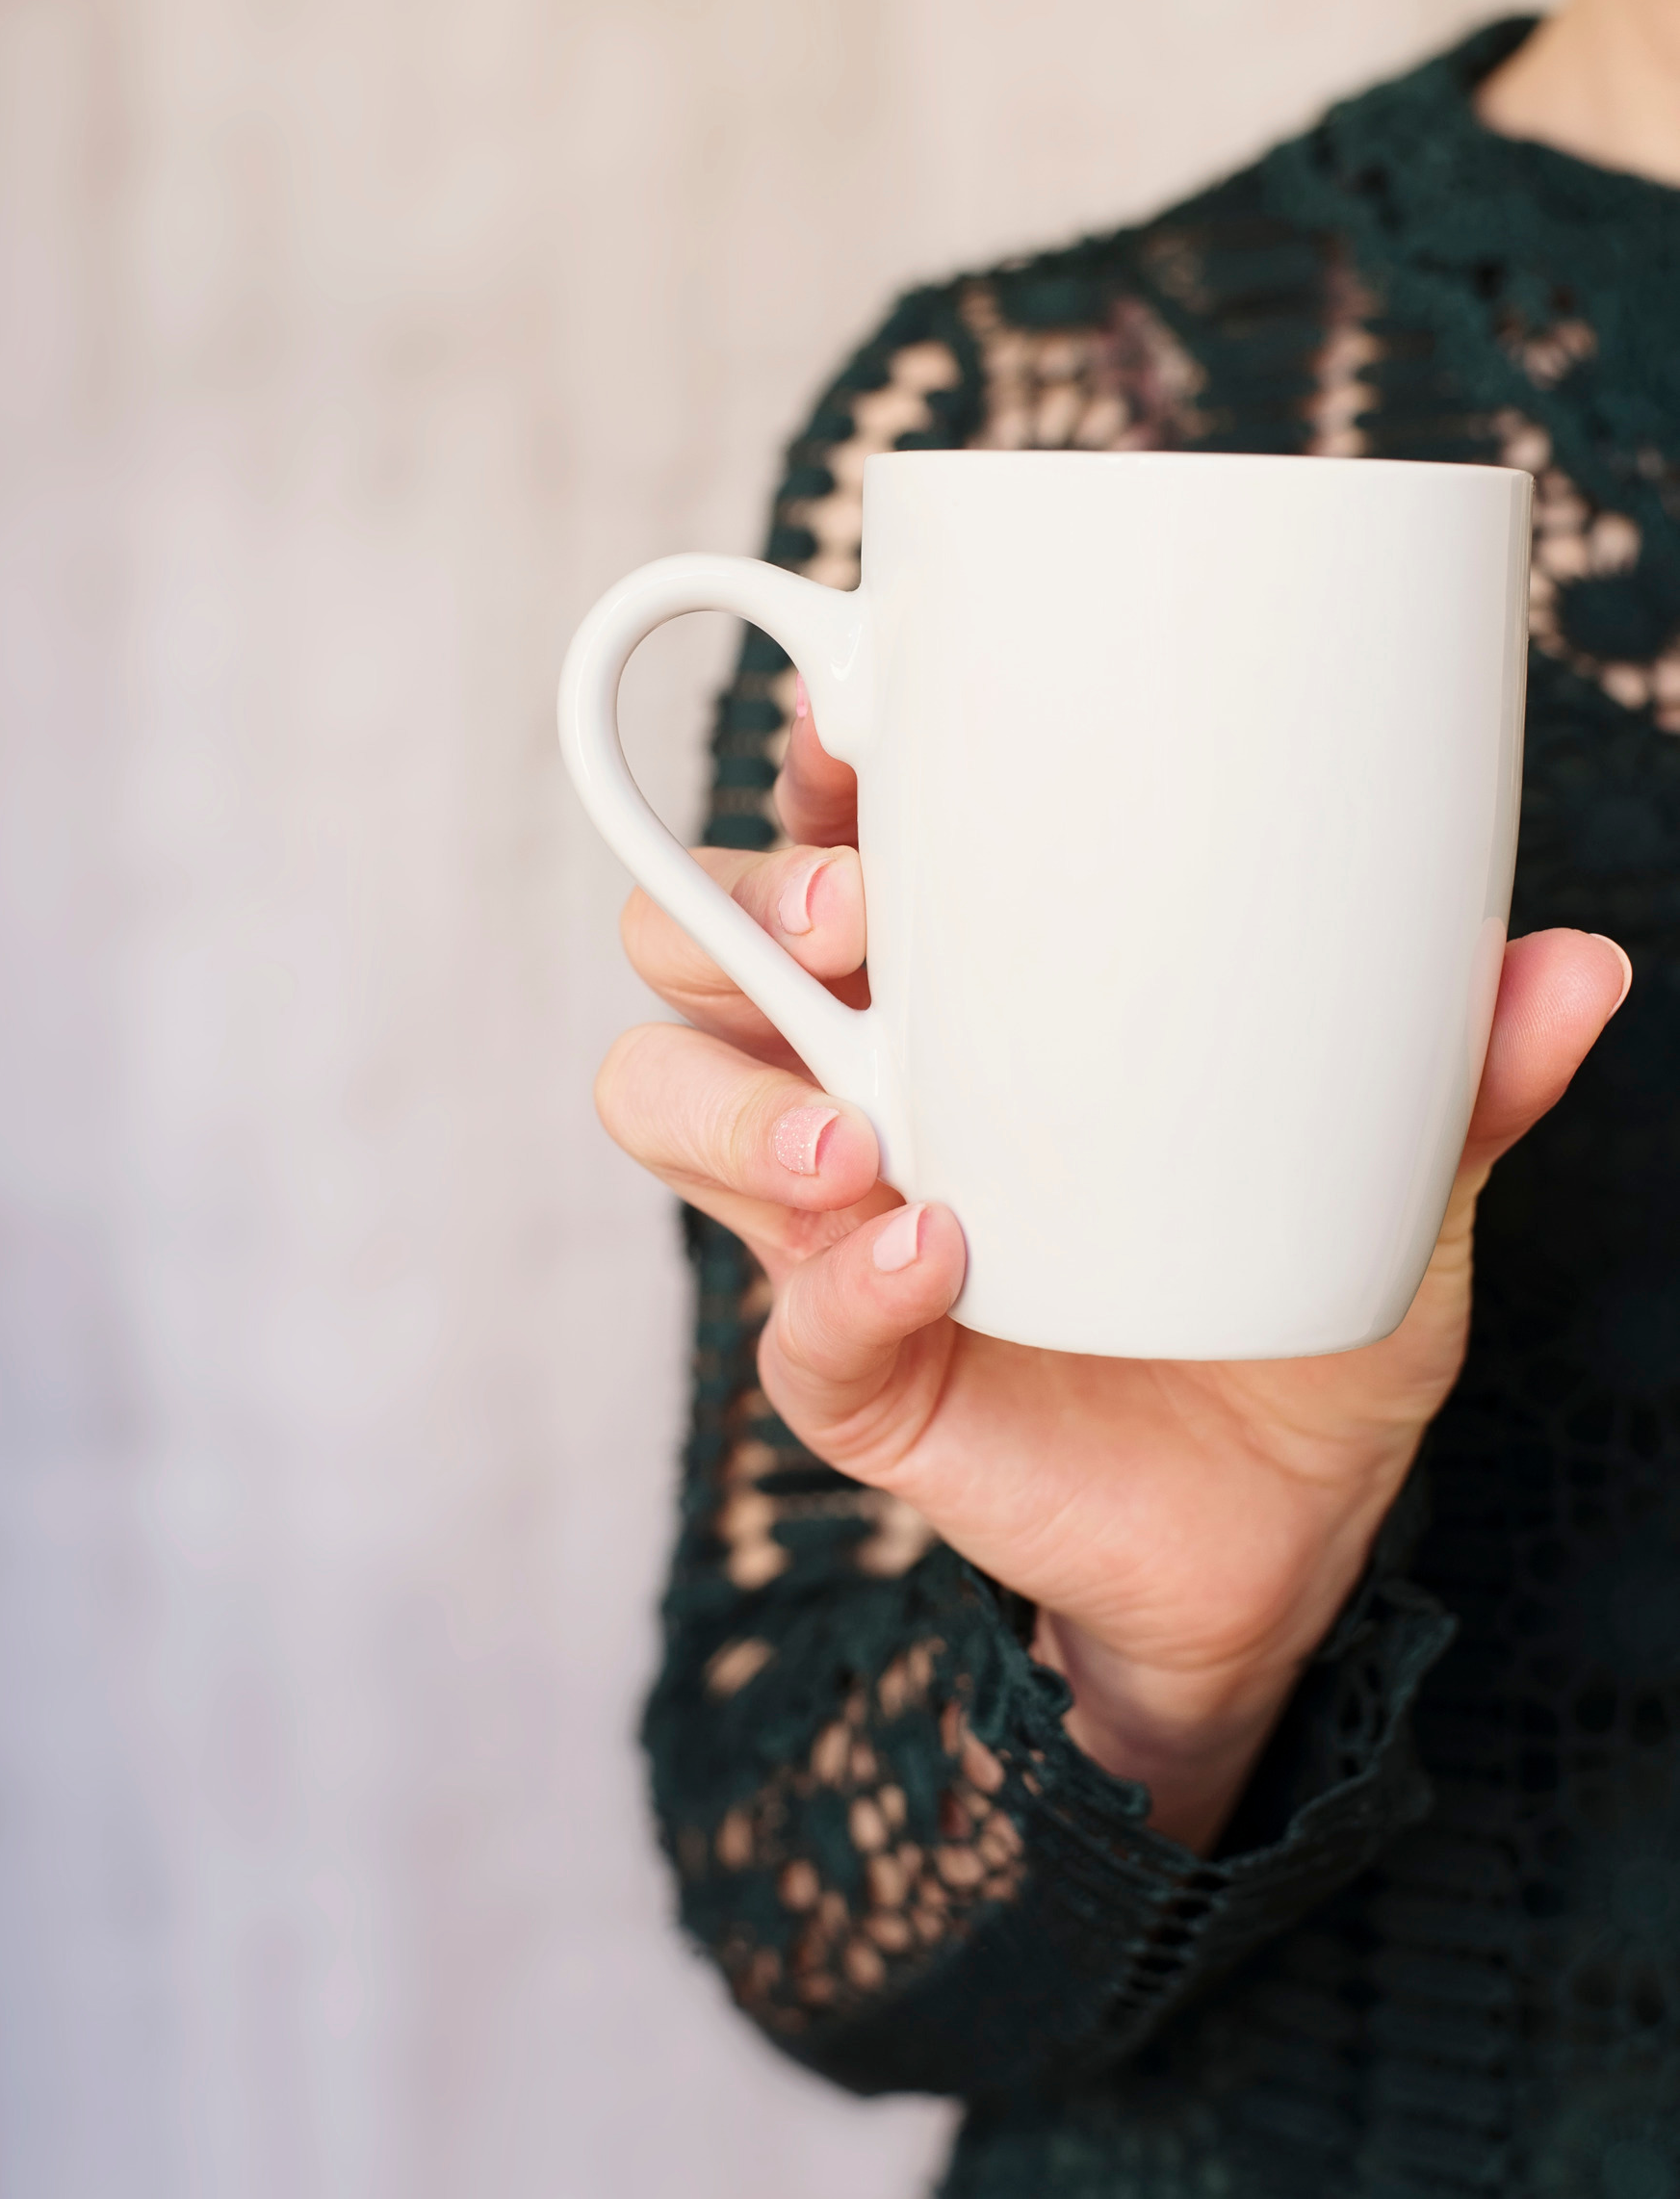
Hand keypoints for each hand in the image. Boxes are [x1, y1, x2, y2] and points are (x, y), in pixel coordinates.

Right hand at [596, 692, 1629, 1849]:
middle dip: (732, 909)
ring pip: (663, 1106)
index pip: (830, 838)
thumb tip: (1580, 966)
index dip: (809, 767)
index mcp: (964, 992)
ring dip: (737, 1107)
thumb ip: (1464, 1078)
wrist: (1286, 1525)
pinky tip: (938, 1253)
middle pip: (686, 945)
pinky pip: (792, 1313)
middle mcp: (862, 1076)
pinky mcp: (853, 1367)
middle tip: (852, 920)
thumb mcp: (1395, 1175)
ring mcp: (836, 1222)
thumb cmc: (1300, 1294)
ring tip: (862, 1133)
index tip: (857, 719)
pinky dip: (845, 1280)